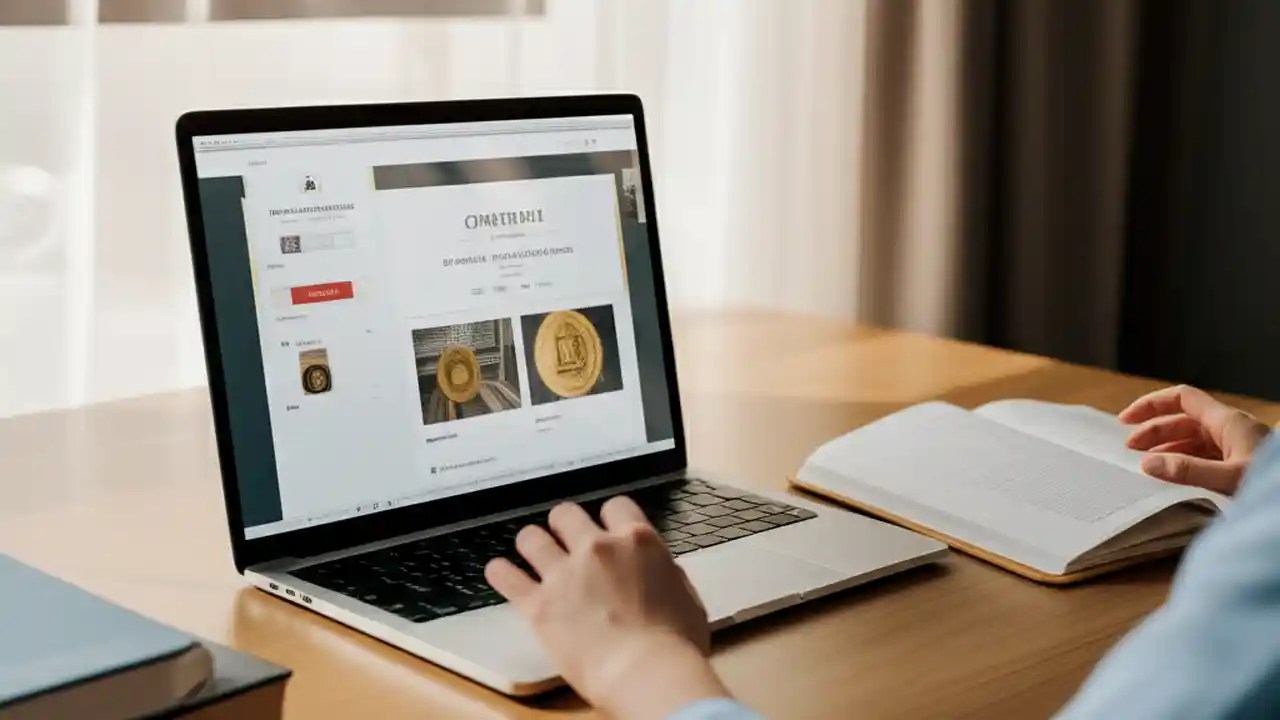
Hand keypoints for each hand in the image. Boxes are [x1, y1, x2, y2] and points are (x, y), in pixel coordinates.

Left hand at [485, 497, 727, 719]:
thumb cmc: (676, 643)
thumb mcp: (686, 598)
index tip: (606, 531)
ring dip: (532, 545)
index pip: (616, 506)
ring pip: (531, 537)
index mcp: (638, 541)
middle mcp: (598, 547)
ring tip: (532, 555)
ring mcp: (564, 573)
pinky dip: (500, 573)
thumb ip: (666, 575)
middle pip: (566, 514)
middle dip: (564, 526)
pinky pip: (506, 576)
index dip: (609, 519)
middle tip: (566, 543)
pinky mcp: (538, 604)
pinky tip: (499, 572)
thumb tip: (659, 570)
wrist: (646, 671)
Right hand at [1119, 384, 1270, 493]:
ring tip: (1146, 463)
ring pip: (1193, 439)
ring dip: (1167, 447)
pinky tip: (1173, 474)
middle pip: (1184, 420)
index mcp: (1227, 422)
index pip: (1182, 399)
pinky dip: (1183, 460)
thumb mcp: (1229, 478)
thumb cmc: (1271, 486)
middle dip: (1154, 430)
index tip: (1126, 421)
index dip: (1151, 405)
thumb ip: (1187, 470)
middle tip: (1130, 449)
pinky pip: (1204, 455)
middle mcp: (1231, 429)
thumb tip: (1147, 464)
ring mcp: (1236, 447)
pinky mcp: (1239, 465)